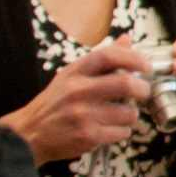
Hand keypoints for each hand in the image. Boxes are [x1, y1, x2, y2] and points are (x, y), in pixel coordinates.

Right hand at [6, 40, 150, 161]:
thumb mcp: (71, 75)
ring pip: (129, 113)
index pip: (108, 55)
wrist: (29, 133)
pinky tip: (111, 129)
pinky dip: (122, 131)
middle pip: (126, 84)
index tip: (146, 65)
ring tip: (122, 115)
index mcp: (75, 72)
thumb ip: (100, 60)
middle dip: (143, 89)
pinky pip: (122, 132)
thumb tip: (126, 40)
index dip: (133, 57)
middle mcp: (78, 91)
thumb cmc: (55, 103)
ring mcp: (83, 114)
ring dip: (132, 115)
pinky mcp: (87, 136)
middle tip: (143, 92)